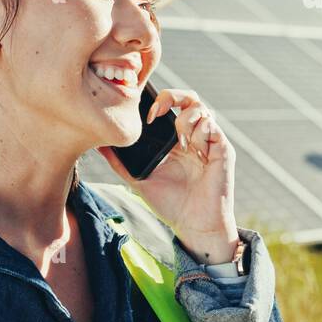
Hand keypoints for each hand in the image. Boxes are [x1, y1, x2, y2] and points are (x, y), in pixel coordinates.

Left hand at [96, 88, 238, 263]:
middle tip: (157, 111)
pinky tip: (192, 147)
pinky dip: (200, 130)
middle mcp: (194, 137)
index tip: (145, 114)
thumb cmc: (170, 205)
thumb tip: (98, 147)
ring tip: (178, 140)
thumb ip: (120, 163)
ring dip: (186, 117)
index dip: (160, 100)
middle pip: (189, 99)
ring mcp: (209, 143)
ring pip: (202, 109)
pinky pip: (213, 128)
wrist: (193, 226)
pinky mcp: (223, 151)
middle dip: (172, 96)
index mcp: (176, 140)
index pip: (172, 106)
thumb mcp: (139, 181)